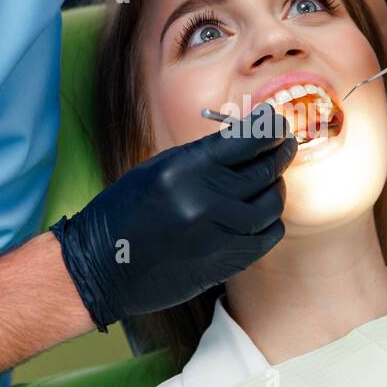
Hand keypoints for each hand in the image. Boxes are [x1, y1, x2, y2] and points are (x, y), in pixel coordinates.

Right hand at [50, 104, 297, 329]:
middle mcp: (206, 200)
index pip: (248, 139)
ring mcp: (219, 234)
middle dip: (281, 150)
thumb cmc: (126, 210)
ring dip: (276, 187)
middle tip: (285, 144)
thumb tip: (249, 139)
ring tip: (270, 180)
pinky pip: (268, 236)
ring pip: (272, 204)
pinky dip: (271, 221)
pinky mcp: (225, 261)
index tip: (276, 121)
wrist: (101, 265)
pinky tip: (262, 213)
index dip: (270, 127)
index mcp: (185, 169)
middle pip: (266, 168)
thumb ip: (205, 155)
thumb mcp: (159, 167)